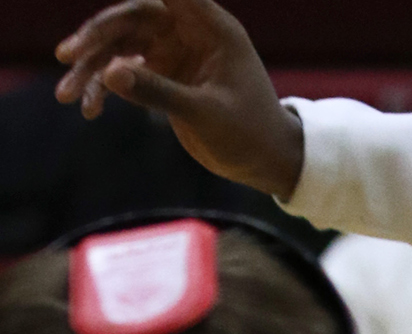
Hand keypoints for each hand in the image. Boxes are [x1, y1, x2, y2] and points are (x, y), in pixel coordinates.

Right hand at [55, 0, 302, 198]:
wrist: (265, 161)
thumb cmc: (250, 133)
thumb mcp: (206, 114)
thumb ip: (159, 92)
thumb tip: (109, 72)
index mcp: (212, 29)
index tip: (104, 11)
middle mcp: (189, 33)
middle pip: (131, 17)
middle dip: (97, 36)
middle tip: (68, 56)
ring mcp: (174, 52)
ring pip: (120, 45)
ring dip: (91, 67)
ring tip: (66, 97)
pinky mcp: (163, 75)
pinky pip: (123, 71)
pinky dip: (104, 88)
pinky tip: (89, 110)